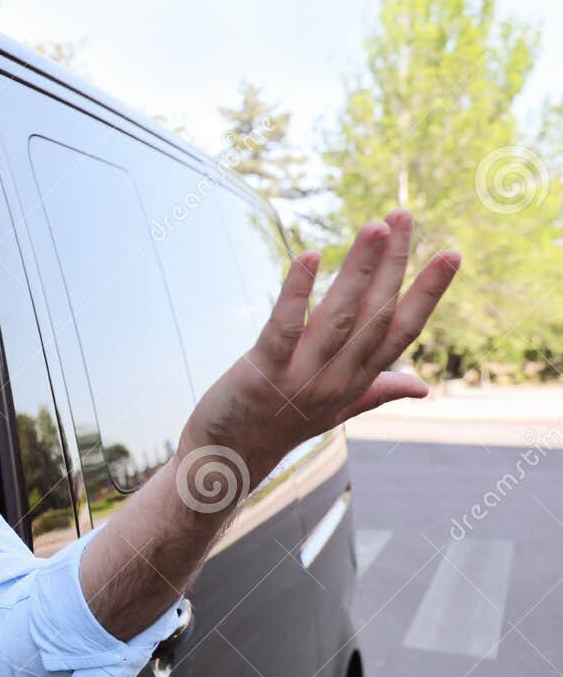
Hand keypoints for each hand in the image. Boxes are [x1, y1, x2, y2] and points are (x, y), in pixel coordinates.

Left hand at [184, 209, 460, 476]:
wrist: (227, 460)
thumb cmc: (281, 425)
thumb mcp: (337, 408)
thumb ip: (378, 389)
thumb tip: (424, 386)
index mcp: (358, 381)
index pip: (402, 330)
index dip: (428, 292)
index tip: (451, 253)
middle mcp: (337, 379)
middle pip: (374, 314)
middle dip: (392, 263)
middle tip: (402, 216)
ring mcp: (301, 377)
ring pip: (339, 316)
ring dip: (358, 269)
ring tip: (375, 227)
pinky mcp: (262, 373)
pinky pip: (284, 327)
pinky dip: (297, 292)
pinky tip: (309, 256)